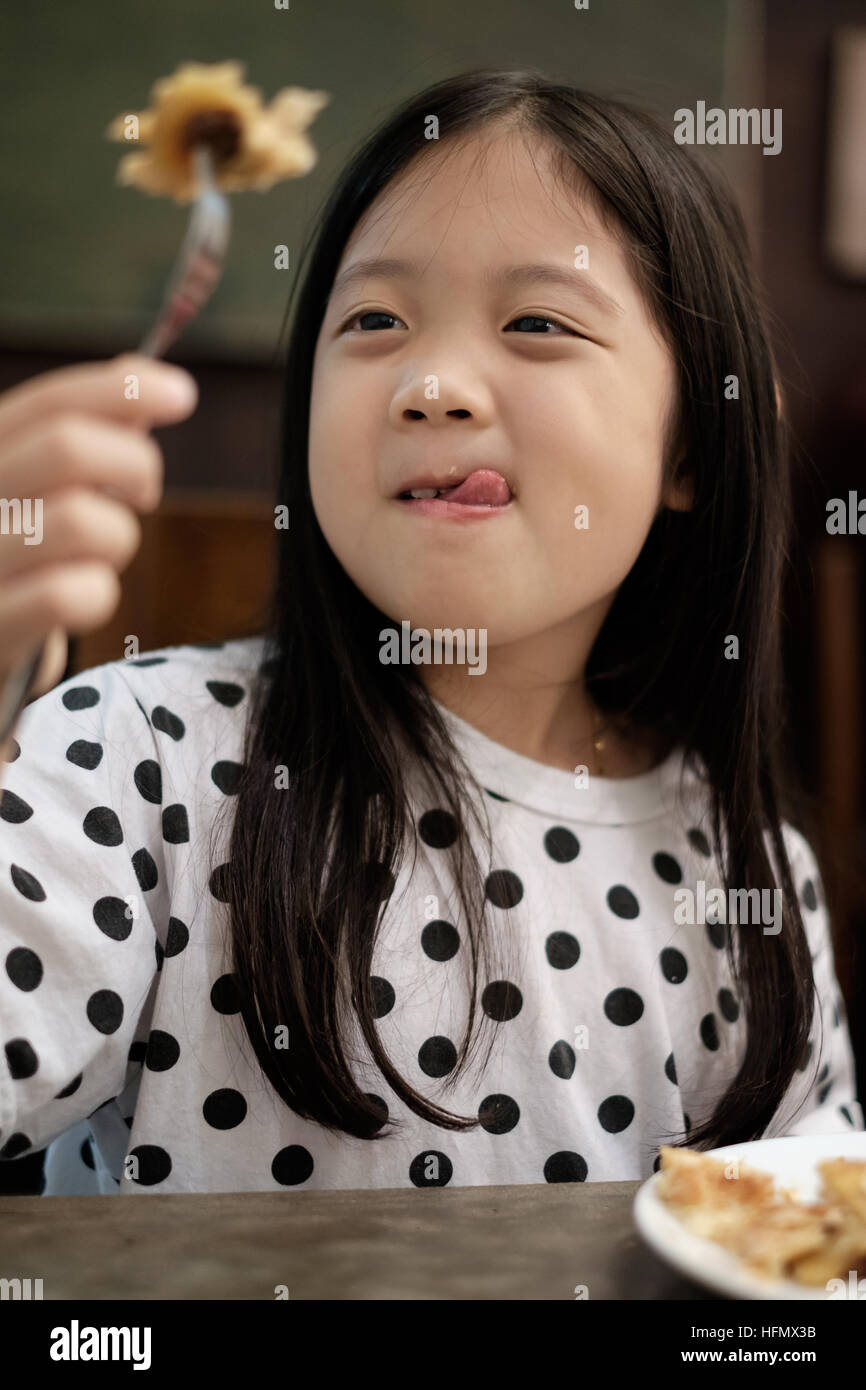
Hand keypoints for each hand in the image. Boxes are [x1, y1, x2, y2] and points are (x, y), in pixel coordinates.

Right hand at [0, 352, 197, 766]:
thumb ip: (78, 441)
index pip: (45, 405)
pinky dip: (98, 593)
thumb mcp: (30, 491)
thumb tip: (146, 388)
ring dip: (117, 538)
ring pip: (84, 520)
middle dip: (134, 463)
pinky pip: (73, 592)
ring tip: (99, 556)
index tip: (180, 393)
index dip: (119, 390)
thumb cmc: (11, 561)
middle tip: (143, 491)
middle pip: (68, 449)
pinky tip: (84, 599)